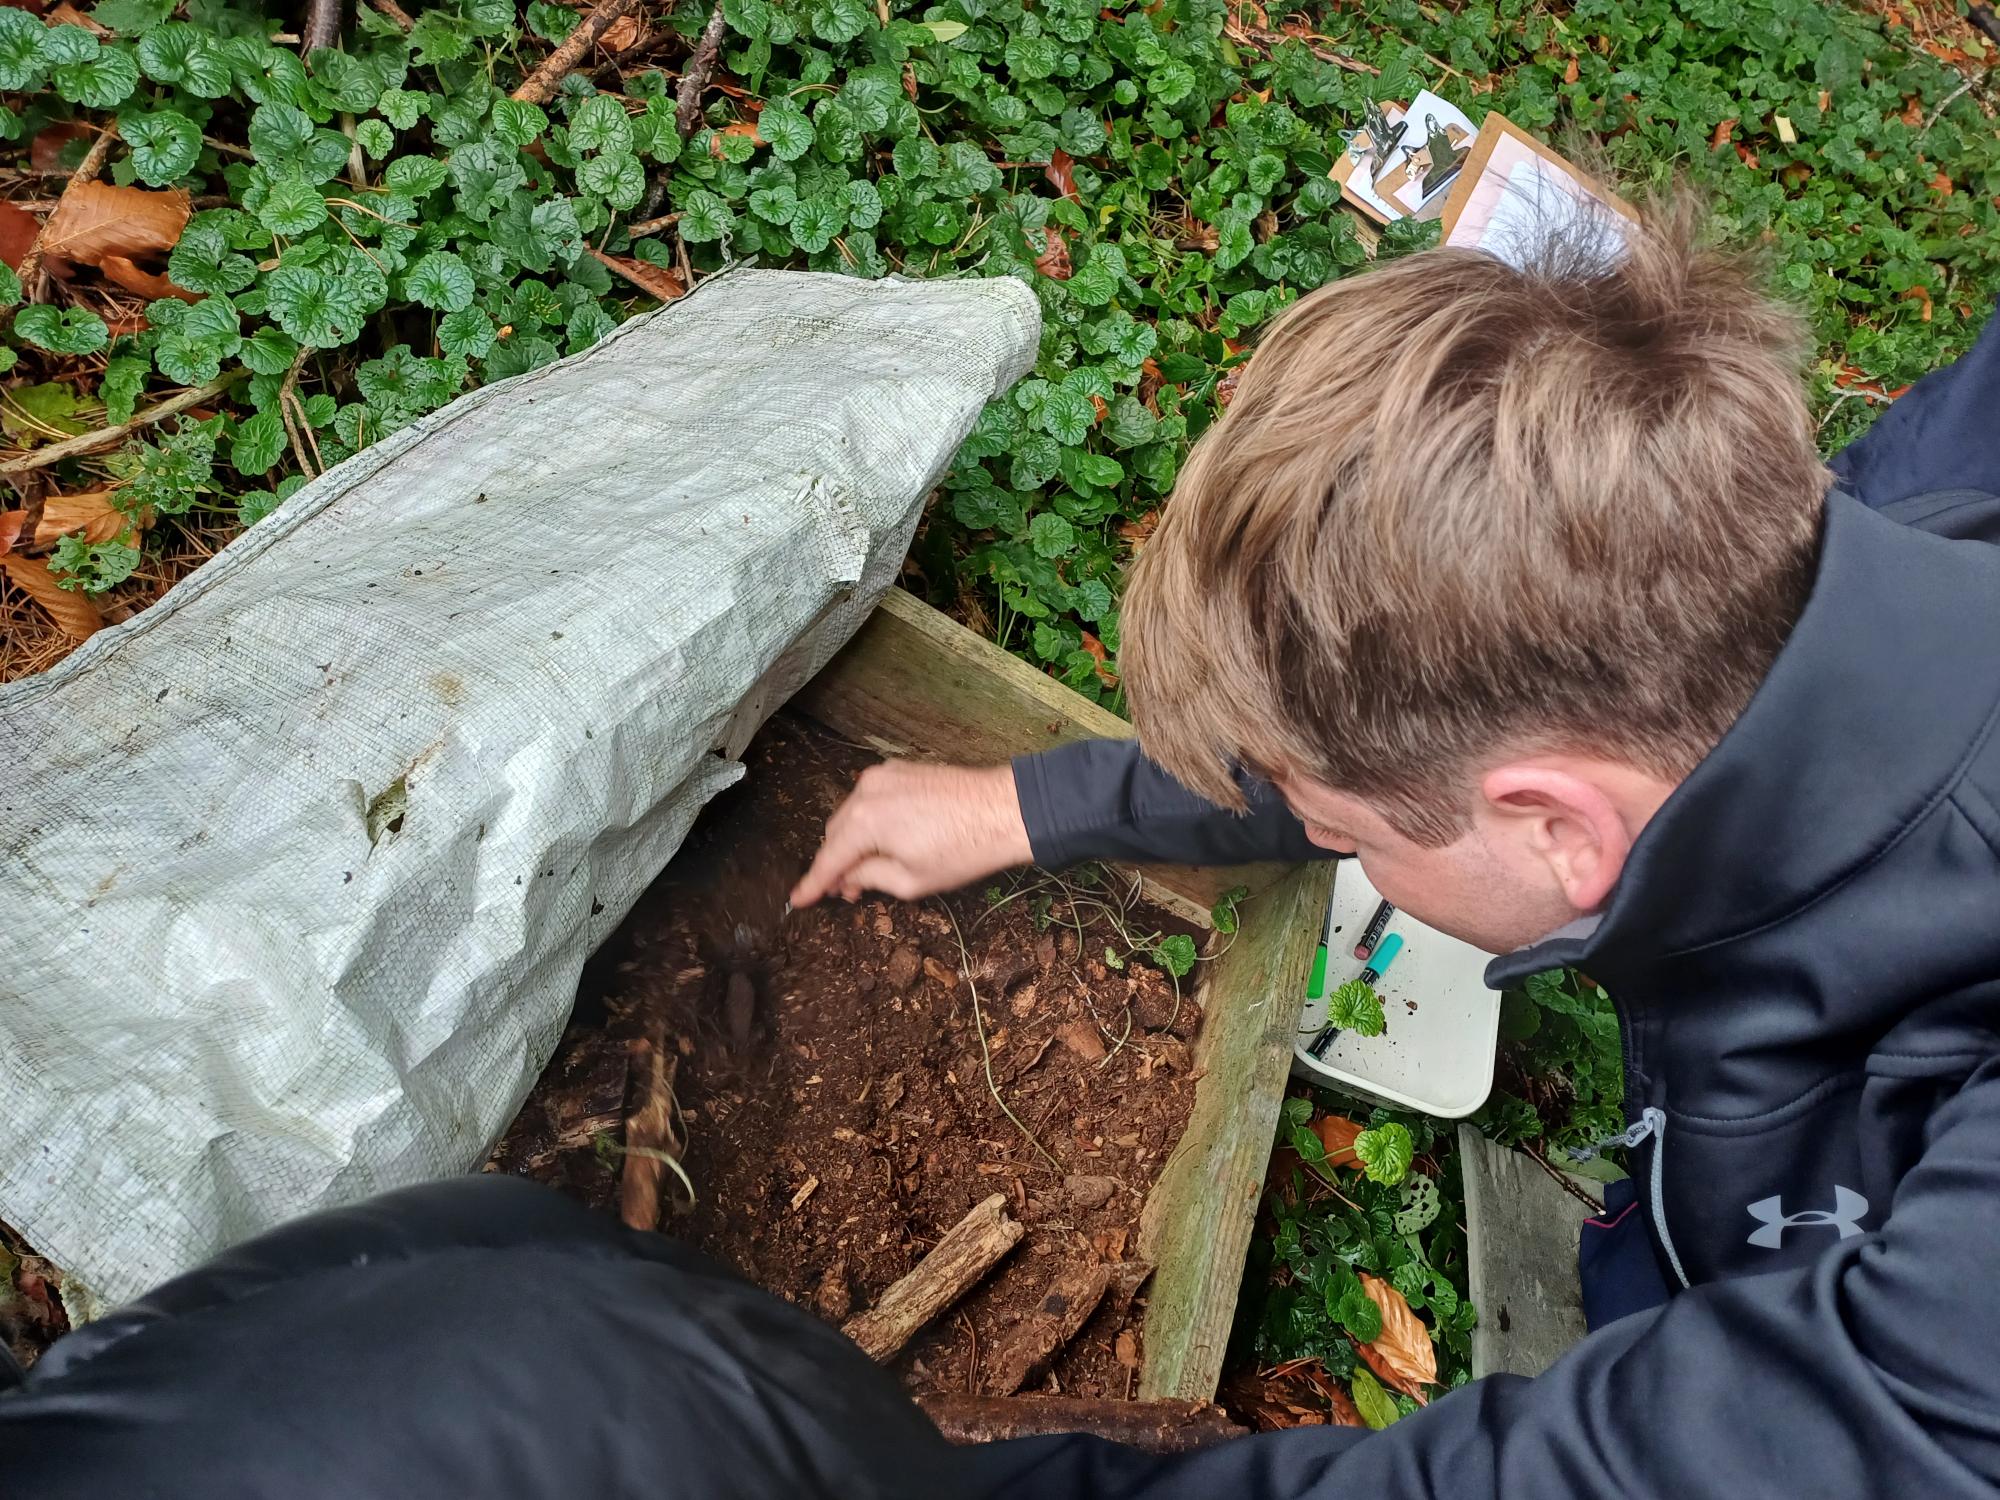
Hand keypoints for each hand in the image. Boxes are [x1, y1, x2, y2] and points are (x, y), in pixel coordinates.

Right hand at [790, 760, 1031, 906]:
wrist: (1005, 808)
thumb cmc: (964, 849)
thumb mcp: (911, 880)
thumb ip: (868, 878)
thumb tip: (847, 878)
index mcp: (864, 821)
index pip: (828, 859)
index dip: (812, 884)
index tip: (797, 900)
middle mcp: (866, 791)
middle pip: (836, 834)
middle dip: (837, 864)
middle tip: (848, 892)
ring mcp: (883, 775)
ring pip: (852, 815)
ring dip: (853, 842)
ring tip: (868, 870)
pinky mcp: (901, 770)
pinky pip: (871, 799)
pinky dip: (869, 821)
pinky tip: (884, 841)